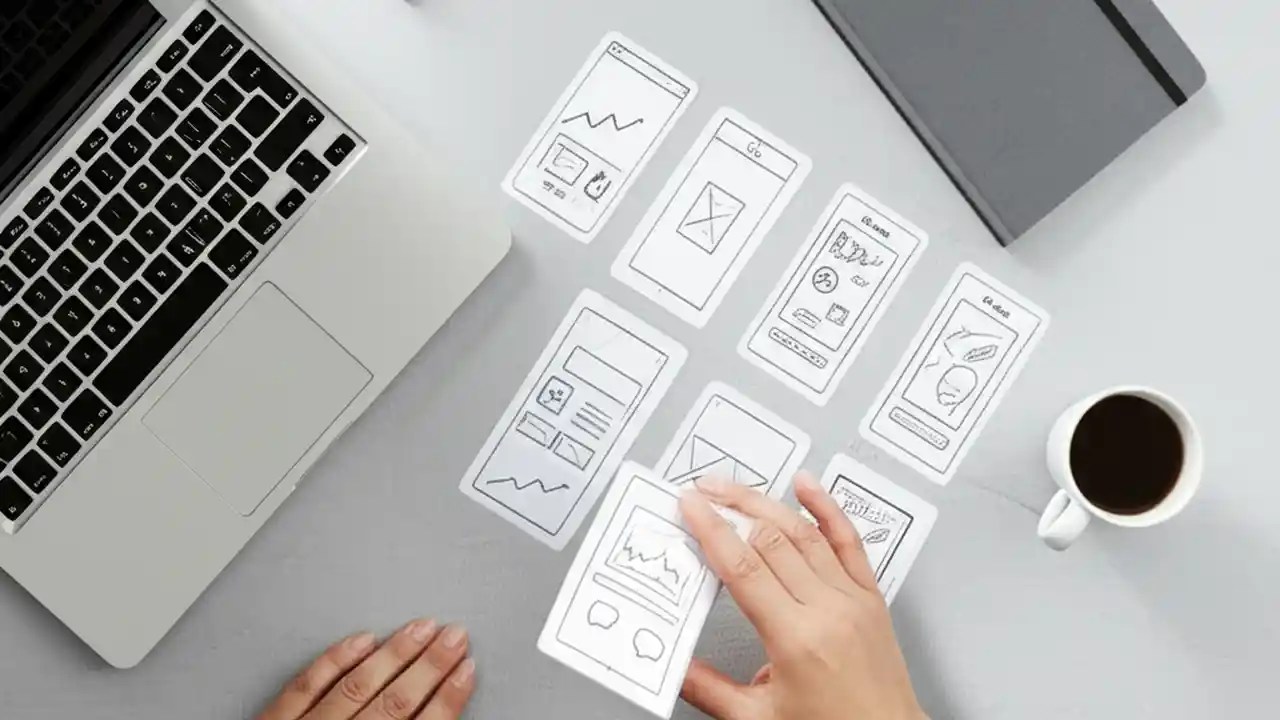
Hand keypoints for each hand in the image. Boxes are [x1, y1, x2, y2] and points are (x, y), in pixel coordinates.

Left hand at [257, 619, 474, 719]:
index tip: (468, 670)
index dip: (449, 699)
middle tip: (456, 635)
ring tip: (421, 627)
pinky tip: (363, 638)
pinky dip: (337, 658)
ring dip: (394, 653)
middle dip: (431, 665)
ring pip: (356, 685)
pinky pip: (307, 683)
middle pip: (395, 702)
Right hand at [678, 474, 924, 719]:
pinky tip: (807, 486)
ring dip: (765, 503)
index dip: (712, 531)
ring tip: (735, 488)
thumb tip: (674, 665)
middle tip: (702, 492)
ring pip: (804, 533)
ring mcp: (852, 599)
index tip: (690, 507)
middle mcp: (827, 611)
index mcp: (796, 640)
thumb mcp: (758, 719)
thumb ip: (709, 689)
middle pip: (770, 540)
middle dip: (732, 508)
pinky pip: (848, 541)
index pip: (743, 569)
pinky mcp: (871, 597)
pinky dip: (827, 508)